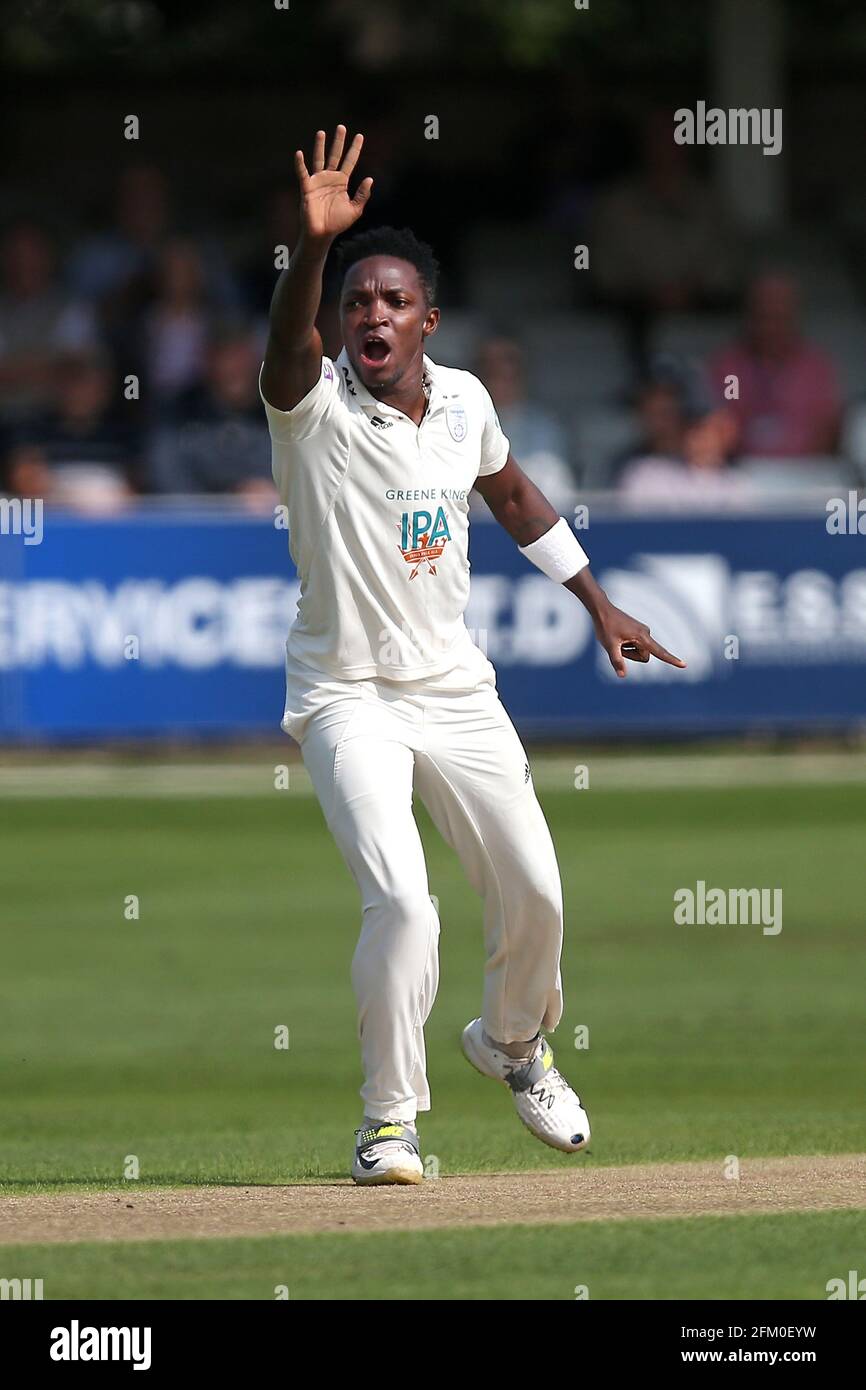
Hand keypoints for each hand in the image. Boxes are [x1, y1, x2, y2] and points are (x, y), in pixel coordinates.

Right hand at [295, 125, 372, 244]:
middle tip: (341, 127)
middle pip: (335, 155)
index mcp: (342, 182)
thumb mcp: (355, 210)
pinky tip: (299, 153)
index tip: (360, 136)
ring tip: (321, 133)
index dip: (355, 149)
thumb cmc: (337, 223)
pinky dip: (300, 164)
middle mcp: (330, 178)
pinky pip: (303, 173)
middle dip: (339, 142)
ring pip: (319, 159)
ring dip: (320, 146)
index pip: (350, 161)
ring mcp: (318, 181)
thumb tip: (370, 179)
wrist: (322, 234)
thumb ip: (362, 195)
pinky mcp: (307, 188)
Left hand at [592, 600, 686, 677]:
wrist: (603, 610)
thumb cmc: (605, 627)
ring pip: (639, 652)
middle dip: (631, 656)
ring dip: (628, 650)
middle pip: (643, 657)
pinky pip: (636, 646)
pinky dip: (627, 646)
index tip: (684, 665)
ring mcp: (643, 632)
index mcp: (642, 637)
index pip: (660, 652)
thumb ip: (616, 661)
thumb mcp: (609, 646)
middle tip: (617, 644)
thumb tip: (622, 675)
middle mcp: (646, 634)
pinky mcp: (639, 632)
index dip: (672, 660)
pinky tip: (618, 636)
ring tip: (617, 638)